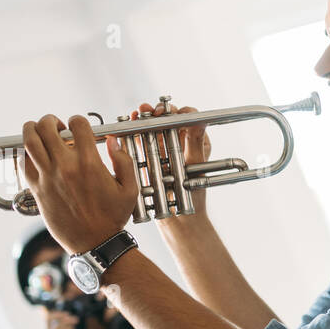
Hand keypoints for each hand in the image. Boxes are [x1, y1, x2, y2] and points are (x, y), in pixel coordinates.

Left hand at [20, 113, 138, 253]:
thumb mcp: (130, 189)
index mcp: (89, 162)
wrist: (94, 243)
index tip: (79, 128)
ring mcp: (48, 176)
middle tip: (57, 127)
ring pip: (29, 139)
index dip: (78, 121)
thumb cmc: (113, 218)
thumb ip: (124, 161)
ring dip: (32, 129)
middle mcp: (66, 166)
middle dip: (52, 121)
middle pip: (48, 126)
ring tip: (38, 131)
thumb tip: (113, 142)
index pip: (78, 124)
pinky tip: (35, 154)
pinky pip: (23, 161)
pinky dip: (26, 152)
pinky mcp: (36, 188)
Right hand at [136, 100, 210, 224]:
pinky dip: (136, 131)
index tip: (169, 113)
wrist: (178, 218)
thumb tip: (199, 120)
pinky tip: (130, 124)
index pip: (189, 118)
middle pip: (168, 119)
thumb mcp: (195, 166)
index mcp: (196, 142)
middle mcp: (182, 144)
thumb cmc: (192, 196)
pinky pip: (143, 140)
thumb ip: (196, 142)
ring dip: (144, 118)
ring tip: (137, 113)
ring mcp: (166, 150)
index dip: (178, 112)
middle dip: (157, 112)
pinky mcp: (152, 158)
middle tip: (150, 110)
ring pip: (154, 127)